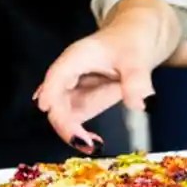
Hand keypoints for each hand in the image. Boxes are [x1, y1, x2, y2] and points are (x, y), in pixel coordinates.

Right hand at [35, 0, 175, 152]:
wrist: (139, 38)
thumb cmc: (132, 40)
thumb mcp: (138, 57)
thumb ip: (137, 79)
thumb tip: (138, 104)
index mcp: (77, 58)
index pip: (57, 75)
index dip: (49, 91)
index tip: (46, 108)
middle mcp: (70, 75)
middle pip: (56, 100)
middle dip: (65, 122)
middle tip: (85, 142)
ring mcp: (75, 89)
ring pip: (62, 114)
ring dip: (71, 132)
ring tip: (92, 147)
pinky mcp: (84, 100)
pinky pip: (74, 119)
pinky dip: (81, 132)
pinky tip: (96, 143)